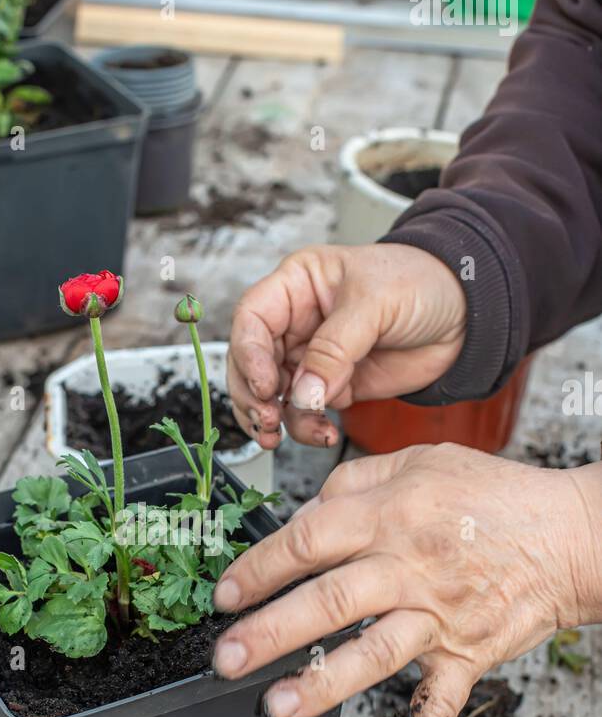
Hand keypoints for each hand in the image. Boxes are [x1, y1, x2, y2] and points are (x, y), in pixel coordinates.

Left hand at [212, 446, 601, 716]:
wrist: (569, 534)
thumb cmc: (493, 497)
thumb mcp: (421, 460)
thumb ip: (355, 483)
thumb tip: (303, 513)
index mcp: (392, 515)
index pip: (309, 540)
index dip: (260, 568)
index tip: (224, 595)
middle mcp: (411, 567)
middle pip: (331, 600)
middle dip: (270, 632)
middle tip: (227, 660)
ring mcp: (440, 616)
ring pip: (374, 654)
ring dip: (321, 683)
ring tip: (276, 707)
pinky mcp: (469, 655)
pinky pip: (440, 704)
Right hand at [228, 243, 465, 448]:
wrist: (466, 315)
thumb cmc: (422, 282)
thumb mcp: (375, 303)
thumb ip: (335, 349)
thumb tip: (303, 393)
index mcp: (297, 284)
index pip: (252, 319)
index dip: (249, 354)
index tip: (265, 385)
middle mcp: (297, 322)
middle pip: (251, 363)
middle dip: (254, 397)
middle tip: (267, 421)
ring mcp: (312, 358)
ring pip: (274, 395)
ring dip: (277, 420)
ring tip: (287, 434)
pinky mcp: (333, 387)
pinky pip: (305, 413)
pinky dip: (307, 428)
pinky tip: (323, 433)